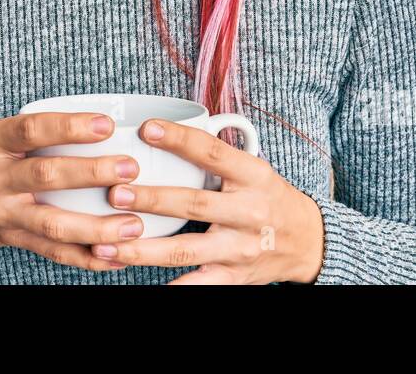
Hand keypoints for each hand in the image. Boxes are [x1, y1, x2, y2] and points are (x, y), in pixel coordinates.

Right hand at [0, 112, 143, 272]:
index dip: (69, 126)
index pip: (32, 129)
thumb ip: (33, 132)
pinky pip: (53, 253)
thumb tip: (97, 122)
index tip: (106, 124)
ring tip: (134, 223)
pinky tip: (118, 256)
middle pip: (47, 176)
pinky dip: (88, 257)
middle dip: (93, 173)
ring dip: (98, 226)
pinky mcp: (13, 240)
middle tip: (130, 169)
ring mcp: (4, 214)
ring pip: (54, 224)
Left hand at [88, 118, 325, 283]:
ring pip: (186, 249)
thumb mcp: (254, 168)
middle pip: (194, 204)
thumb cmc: (269, 197)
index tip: (146, 129)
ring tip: (107, 243)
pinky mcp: (235, 277)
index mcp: (253, 176)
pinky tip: (135, 278)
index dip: (179, 140)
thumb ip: (217, 153)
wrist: (308, 241)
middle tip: (115, 193)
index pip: (212, 153)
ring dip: (143, 248)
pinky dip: (171, 286)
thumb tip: (167, 132)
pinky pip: (198, 283)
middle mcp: (248, 211)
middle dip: (151, 199)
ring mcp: (241, 248)